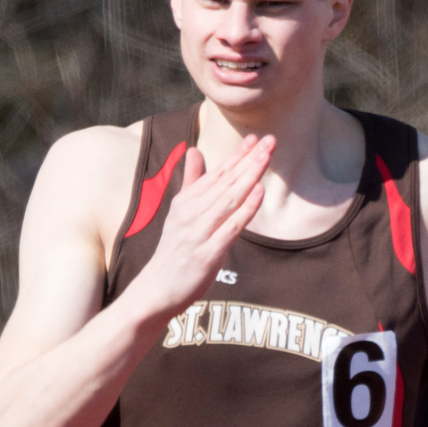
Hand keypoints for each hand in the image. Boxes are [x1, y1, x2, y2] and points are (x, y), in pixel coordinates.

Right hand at [127, 134, 271, 319]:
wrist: (157, 288)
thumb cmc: (174, 249)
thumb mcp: (180, 211)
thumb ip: (192, 181)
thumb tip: (194, 150)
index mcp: (186, 201)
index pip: (217, 173)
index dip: (237, 155)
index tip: (255, 138)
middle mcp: (192, 213)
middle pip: (226, 182)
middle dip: (249, 160)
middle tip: (270, 140)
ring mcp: (199, 232)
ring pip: (229, 200)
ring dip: (249, 177)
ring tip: (266, 157)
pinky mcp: (207, 254)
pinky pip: (230, 227)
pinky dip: (245, 209)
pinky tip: (259, 193)